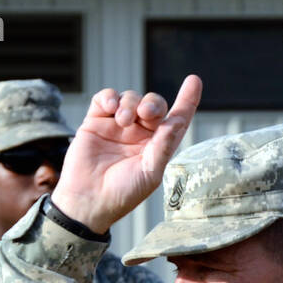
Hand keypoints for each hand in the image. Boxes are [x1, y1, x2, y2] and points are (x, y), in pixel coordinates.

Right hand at [49, 75, 202, 234]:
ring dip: (130, 103)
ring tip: (122, 121)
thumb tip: (178, 121)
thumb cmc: (122, 194)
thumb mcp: (150, 173)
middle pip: (153, 104)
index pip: (176, 119)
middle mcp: (139, 134)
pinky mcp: (95, 122)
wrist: (88, 200)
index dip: (187, 100)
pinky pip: (105, 98)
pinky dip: (109, 97)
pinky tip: (110, 107)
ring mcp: (117, 126)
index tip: (194, 81)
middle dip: (152, 103)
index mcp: (157, 147)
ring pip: (130, 98)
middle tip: (145, 114)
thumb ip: (164, 146)